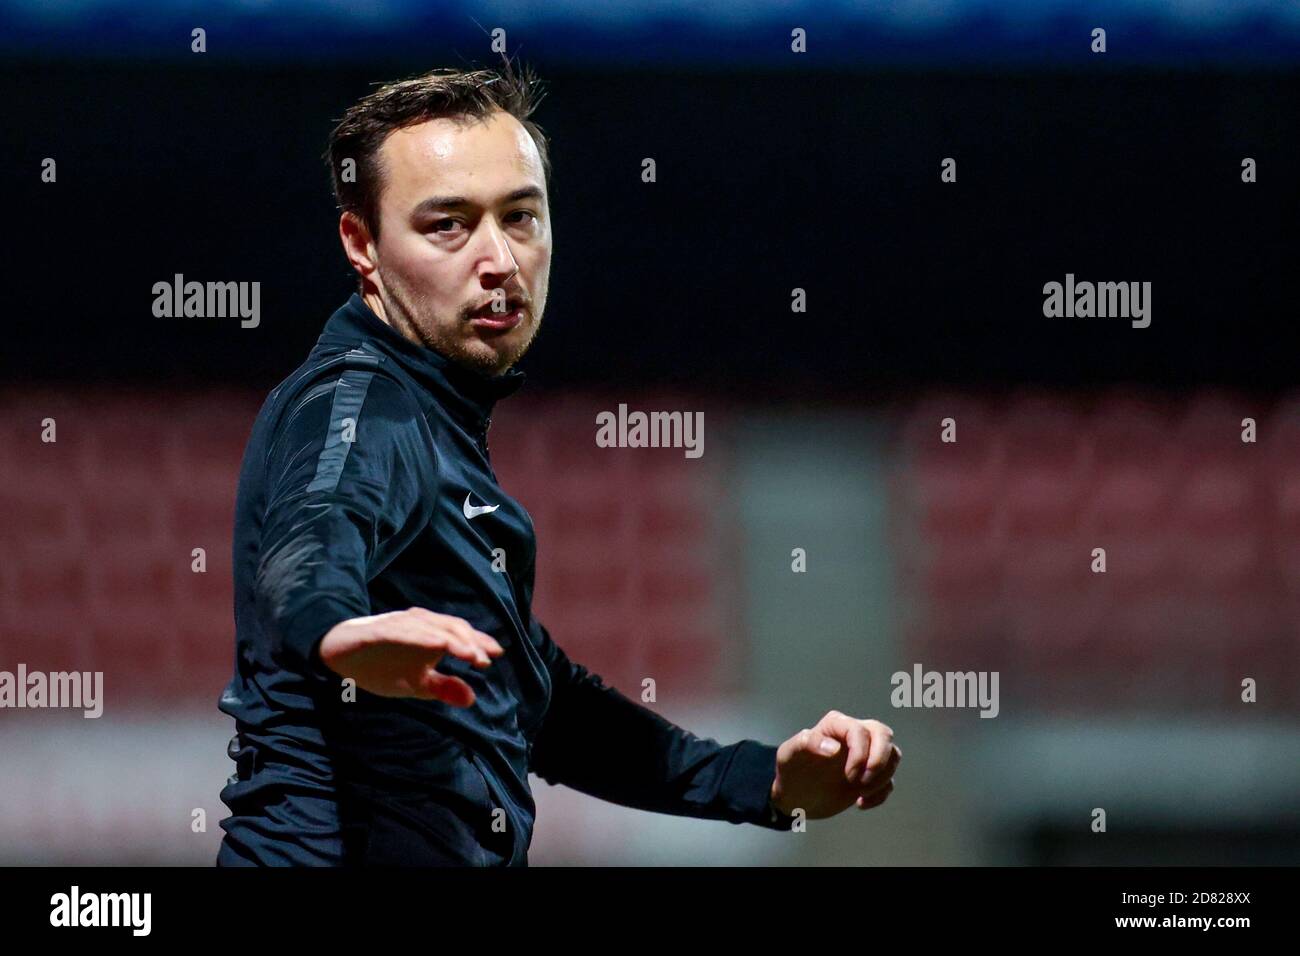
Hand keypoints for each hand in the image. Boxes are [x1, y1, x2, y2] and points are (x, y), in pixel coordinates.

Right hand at [316, 608, 503, 705]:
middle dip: (470, 642)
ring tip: (470, 654)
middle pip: (451, 628)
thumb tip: (471, 699)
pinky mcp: (380, 630)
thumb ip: (442, 688)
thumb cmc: (380, 665)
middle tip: (485, 658)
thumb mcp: (414, 683)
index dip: (479, 643)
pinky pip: (403, 631)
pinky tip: (434, 645)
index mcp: (430, 636)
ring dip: (452, 639)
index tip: (497, 654)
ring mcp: (400, 626)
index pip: (460, 636)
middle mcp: (419, 625)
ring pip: (432, 627)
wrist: (337, 654)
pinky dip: (420, 636)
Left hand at [769, 712, 900, 818]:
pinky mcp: (870, 775)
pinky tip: (859, 803)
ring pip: (893, 755)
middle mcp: (854, 734)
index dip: (860, 753)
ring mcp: (865, 754)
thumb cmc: (790, 770)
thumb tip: (834, 748)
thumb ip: (805, 743)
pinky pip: (890, 780)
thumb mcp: (788, 754)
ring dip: (882, 777)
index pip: (860, 730)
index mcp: (835, 725)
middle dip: (880, 760)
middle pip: (884, 734)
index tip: (848, 776)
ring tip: (859, 793)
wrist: (795, 795)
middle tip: (862, 782)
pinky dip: (880, 794)